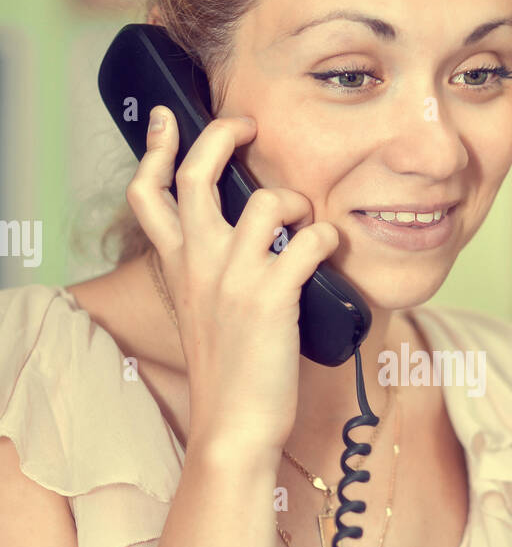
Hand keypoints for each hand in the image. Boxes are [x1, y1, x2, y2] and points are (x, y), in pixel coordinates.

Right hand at [125, 105, 339, 464]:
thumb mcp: (205, 313)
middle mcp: (200, 263)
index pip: (148, 192)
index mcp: (179, 266)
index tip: (169, 120)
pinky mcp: (272, 296)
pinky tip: (328, 251)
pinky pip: (310, 239)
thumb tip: (249, 237)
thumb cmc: (229, 372)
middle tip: (247, 126)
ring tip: (304, 223)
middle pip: (197, 173)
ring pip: (264, 200)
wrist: (234, 426)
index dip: (157, 150)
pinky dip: (327, 237)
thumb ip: (211, 272)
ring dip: (295, 202)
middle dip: (222, 133)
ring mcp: (234, 278)